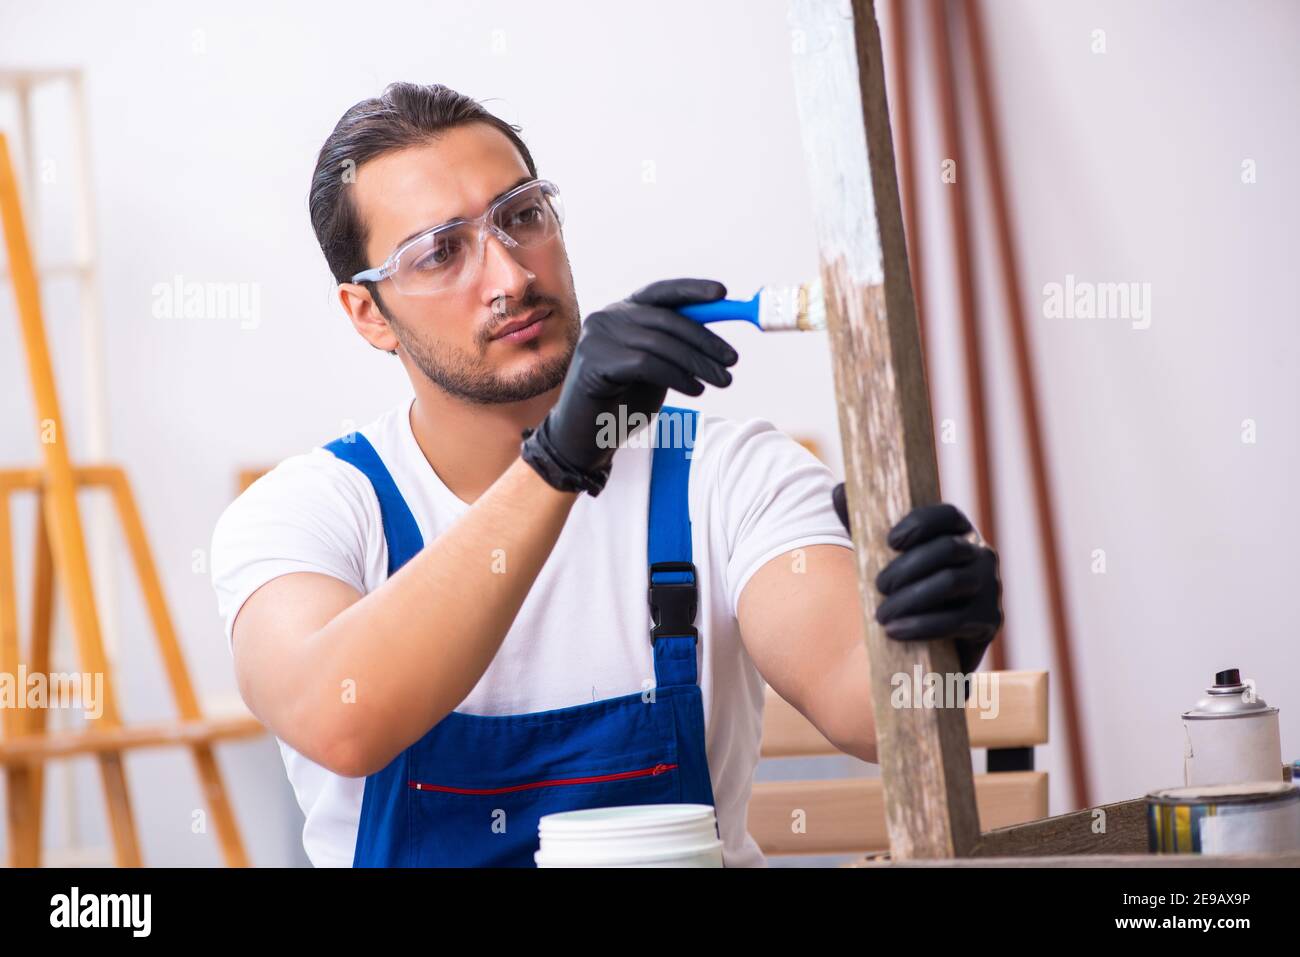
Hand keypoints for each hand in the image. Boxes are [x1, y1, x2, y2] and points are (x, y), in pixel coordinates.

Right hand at [521, 279, 737, 495]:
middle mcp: (608, 317)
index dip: (692, 290)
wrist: (588, 436)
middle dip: (704, 339)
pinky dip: (677, 376)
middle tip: (733, 360)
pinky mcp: (594, 361)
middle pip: (665, 319)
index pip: (661, 292)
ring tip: (722, 380)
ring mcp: (597, 337)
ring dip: (697, 363)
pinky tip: (696, 390)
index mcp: (623, 312)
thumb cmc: (624, 401)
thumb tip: (715, 336)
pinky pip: (646, 364)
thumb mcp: (657, 367)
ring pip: (660, 343)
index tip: (723, 294)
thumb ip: (676, 346)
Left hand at [832, 485, 1001, 674]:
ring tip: (882, 615)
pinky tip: (896, 632)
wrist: (928, 642)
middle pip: (947, 549)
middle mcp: (980, 554)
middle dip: (908, 568)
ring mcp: (990, 587)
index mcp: (957, 532)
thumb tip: (838, 490)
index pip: (947, 514)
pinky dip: (923, 626)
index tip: (890, 541)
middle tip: (879, 586)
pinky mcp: (989, 620)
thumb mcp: (881, 556)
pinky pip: (958, 620)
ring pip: (951, 582)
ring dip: (911, 599)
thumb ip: (862, 524)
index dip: (920, 523)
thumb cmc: (903, 588)